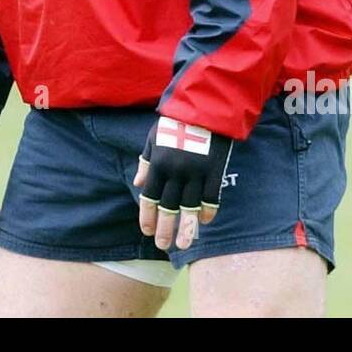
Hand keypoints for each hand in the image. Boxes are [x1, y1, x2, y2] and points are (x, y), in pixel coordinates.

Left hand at [134, 115, 232, 250]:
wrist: (204, 106)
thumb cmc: (176, 122)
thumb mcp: (153, 138)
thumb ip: (146, 162)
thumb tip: (138, 184)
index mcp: (158, 163)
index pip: (150, 196)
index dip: (148, 215)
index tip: (148, 231)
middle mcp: (176, 171)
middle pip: (168, 206)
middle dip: (164, 228)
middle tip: (163, 245)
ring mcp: (196, 172)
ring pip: (190, 206)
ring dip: (186, 228)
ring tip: (183, 245)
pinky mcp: (214, 170)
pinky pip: (211, 196)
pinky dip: (208, 210)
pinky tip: (205, 222)